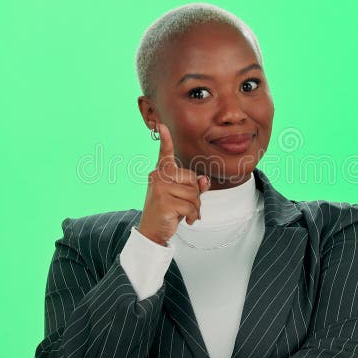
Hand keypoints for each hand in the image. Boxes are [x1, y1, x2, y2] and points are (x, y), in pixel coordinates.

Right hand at [137, 123, 210, 245]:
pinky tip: (187, 220)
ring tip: (186, 214)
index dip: (165, 139)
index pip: (164, 153)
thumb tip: (205, 181)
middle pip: (192, 178)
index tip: (161, 126)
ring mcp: (160, 188)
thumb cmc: (168, 211)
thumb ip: (194, 186)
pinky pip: (190, 206)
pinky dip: (193, 216)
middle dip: (196, 194)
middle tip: (187, 206)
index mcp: (161, 173)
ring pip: (193, 193)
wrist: (152, 231)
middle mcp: (158, 177)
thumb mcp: (182, 196)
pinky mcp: (164, 201)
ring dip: (195, 207)